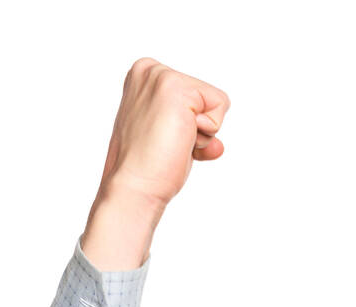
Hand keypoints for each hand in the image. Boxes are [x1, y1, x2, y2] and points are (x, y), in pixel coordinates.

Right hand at [96, 57, 230, 211]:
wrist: (134, 186)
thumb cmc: (146, 168)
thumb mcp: (168, 137)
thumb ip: (191, 129)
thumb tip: (218, 146)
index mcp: (142, 77)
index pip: (194, 96)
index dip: (190, 126)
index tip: (163, 139)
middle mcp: (149, 70)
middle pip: (207, 97)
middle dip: (198, 129)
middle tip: (168, 144)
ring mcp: (162, 76)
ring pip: (216, 102)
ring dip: (203, 133)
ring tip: (172, 142)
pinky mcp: (177, 87)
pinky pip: (221, 105)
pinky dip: (208, 132)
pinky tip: (181, 139)